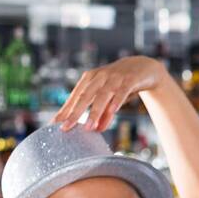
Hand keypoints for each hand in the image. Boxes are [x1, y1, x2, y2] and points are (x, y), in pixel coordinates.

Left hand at [53, 56, 169, 132]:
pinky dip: (117, 100)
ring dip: (95, 112)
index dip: (65, 110)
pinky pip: (122, 91)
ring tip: (89, 128)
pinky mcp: (130, 79)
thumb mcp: (110, 98)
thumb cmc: (122, 84)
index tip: (55, 124)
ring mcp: (114, 77)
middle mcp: (99, 77)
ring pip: (102, 95)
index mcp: (89, 79)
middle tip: (66, 128)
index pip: (75, 97)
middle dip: (75, 113)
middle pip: (84, 96)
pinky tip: (113, 111)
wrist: (143, 67)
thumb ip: (103, 113)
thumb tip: (96, 130)